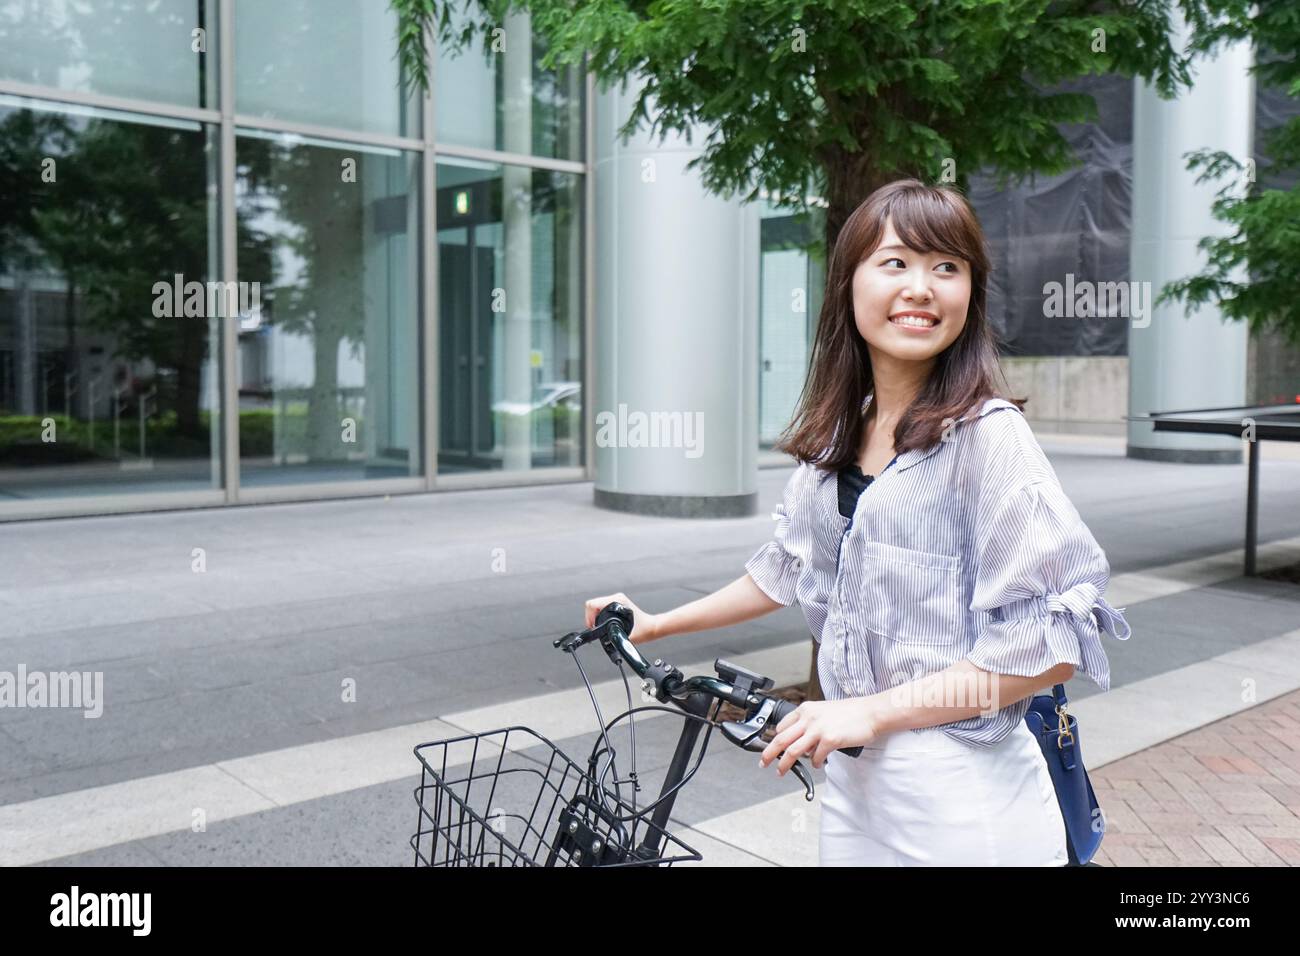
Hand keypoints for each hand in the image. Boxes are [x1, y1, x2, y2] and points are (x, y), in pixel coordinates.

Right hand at [582, 592, 660, 643]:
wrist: (653, 627)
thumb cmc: (644, 628)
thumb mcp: (626, 635)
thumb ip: (614, 637)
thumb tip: (604, 640)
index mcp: (617, 601)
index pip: (593, 604)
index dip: (589, 617)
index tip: (592, 626)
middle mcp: (616, 598)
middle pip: (593, 604)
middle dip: (591, 617)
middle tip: (595, 628)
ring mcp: (617, 600)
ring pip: (596, 606)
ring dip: (595, 617)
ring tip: (598, 627)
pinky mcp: (617, 604)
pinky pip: (601, 608)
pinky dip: (599, 616)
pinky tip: (603, 624)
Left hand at [757, 697, 883, 772]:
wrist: (871, 712)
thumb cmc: (850, 713)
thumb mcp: (823, 711)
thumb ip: (809, 723)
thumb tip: (799, 742)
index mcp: (805, 709)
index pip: (781, 726)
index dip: (773, 740)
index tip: (770, 749)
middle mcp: (809, 718)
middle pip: (781, 739)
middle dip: (769, 754)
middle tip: (763, 763)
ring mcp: (819, 729)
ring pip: (793, 751)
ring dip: (785, 764)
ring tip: (781, 771)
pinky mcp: (830, 739)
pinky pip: (815, 757)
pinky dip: (813, 763)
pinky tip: (816, 764)